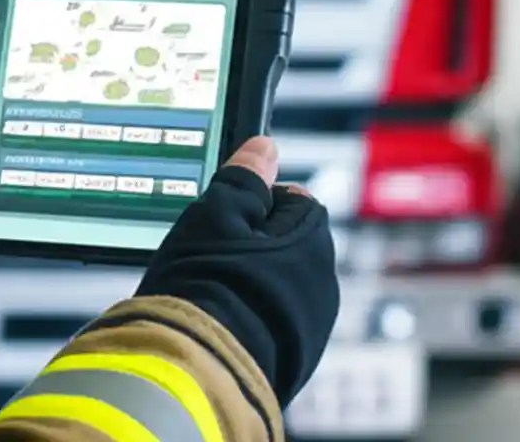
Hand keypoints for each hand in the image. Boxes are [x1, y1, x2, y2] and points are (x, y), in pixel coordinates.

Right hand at [136, 136, 338, 405]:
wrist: (197, 371)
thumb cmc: (205, 287)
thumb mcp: (214, 215)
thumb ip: (243, 179)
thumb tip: (264, 149)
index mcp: (312, 240)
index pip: (292, 199)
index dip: (253, 201)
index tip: (222, 212)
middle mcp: (323, 283)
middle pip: (284, 244)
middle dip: (249, 244)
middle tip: (207, 253)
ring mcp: (310, 327)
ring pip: (276, 285)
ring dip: (247, 282)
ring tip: (205, 291)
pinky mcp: (291, 360)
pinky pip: (269, 323)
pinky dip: (247, 318)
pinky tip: (215, 321)